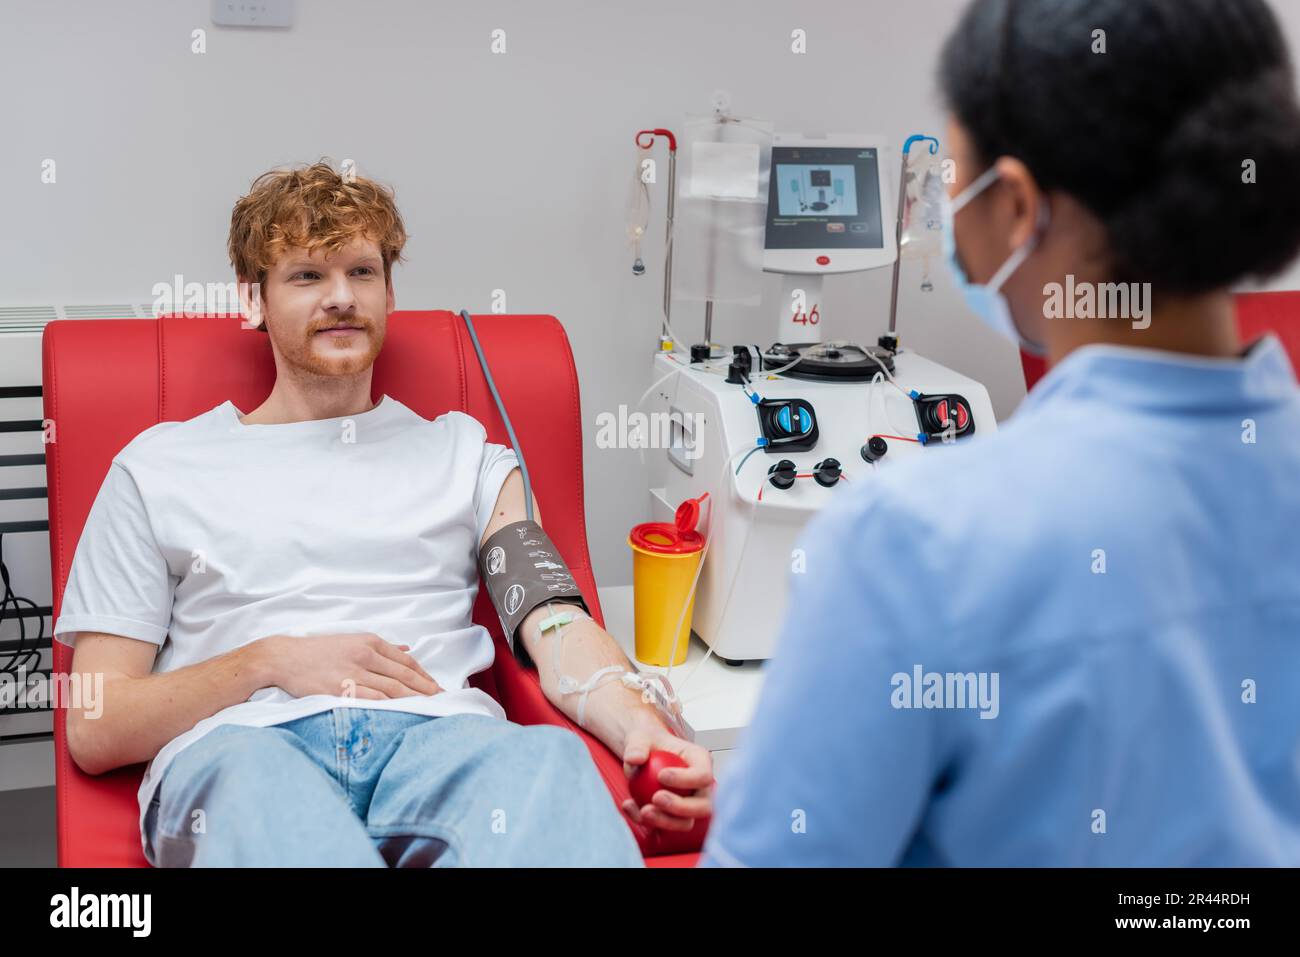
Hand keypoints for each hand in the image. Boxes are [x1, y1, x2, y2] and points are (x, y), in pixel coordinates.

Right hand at [259, 632, 442, 700]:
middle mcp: (365, 655)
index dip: (425, 675)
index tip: (438, 687)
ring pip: (392, 689)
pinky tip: (403, 712)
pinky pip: (372, 700)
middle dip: (427, 689)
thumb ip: (381, 647)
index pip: (406, 660)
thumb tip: (406, 648)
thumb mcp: (352, 640)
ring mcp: (353, 673)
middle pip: (404, 675)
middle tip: (444, 700)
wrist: (284, 658)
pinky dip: (390, 706)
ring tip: (430, 709)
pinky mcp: (341, 690)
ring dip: (414, 699)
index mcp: (370, 642)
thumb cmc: (317, 651)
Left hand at [619, 715, 713, 832]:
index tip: (661, 775)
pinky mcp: (673, 816)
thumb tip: (635, 758)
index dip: (686, 779)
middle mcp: (700, 786)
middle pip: (703, 805)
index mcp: (700, 761)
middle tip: (656, 798)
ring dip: (665, 821)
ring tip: (643, 811)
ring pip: (686, 822)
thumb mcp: (640, 737)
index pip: (703, 775)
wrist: (640, 754)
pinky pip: (665, 826)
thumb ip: (637, 746)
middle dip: (681, 807)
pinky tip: (629, 807)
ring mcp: (689, 804)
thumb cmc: (648, 742)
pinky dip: (647, 822)